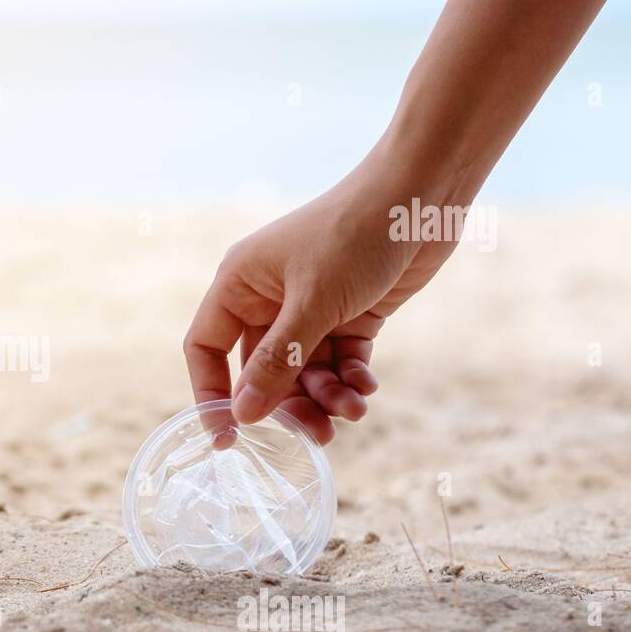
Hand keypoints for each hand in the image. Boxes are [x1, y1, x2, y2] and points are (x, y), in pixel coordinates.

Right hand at [184, 155, 458, 443]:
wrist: (423, 194)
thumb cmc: (356, 234)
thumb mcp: (313, 303)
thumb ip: (278, 361)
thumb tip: (242, 415)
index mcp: (240, 284)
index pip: (207, 348)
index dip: (212, 393)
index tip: (228, 437)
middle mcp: (268, 297)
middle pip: (262, 370)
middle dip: (288, 403)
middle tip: (314, 435)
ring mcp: (310, 306)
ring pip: (304, 371)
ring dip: (326, 396)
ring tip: (354, 410)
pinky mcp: (350, 312)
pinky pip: (339, 360)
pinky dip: (350, 378)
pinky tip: (366, 387)